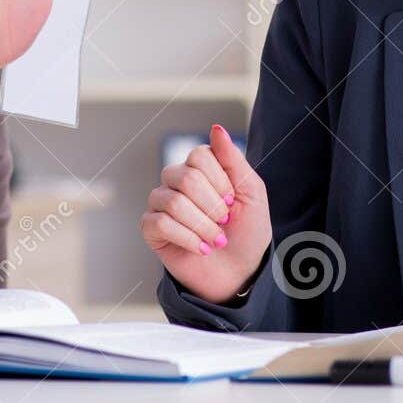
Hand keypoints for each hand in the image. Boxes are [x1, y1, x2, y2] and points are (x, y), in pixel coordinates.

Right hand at [140, 123, 273, 304]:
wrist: (240, 273)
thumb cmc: (248, 231)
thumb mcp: (251, 192)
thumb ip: (233, 159)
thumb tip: (216, 128)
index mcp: (200, 168)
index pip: (199, 155)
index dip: (219, 180)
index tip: (233, 201)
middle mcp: (177, 180)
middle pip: (185, 177)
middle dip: (212, 206)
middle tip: (225, 223)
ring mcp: (161, 203)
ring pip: (172, 201)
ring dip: (203, 226)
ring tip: (217, 240)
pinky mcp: (151, 228)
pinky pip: (160, 223)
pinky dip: (188, 238)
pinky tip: (202, 249)